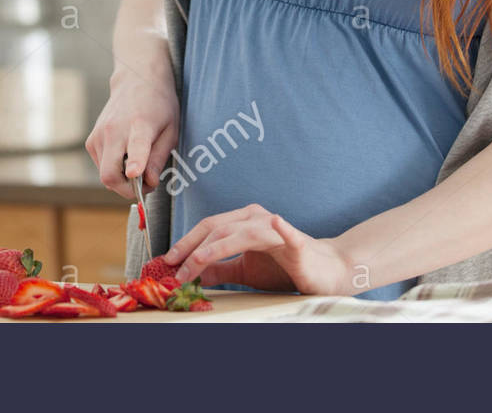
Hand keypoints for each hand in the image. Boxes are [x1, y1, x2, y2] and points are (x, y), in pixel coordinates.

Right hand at [85, 50, 177, 197]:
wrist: (136, 81)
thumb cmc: (158, 106)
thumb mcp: (171, 131)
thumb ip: (159, 158)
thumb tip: (149, 182)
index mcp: (140, 125)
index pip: (136, 147)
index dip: (135, 163)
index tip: (135, 175)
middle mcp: (114, 130)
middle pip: (110, 174)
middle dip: (127, 191)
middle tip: (145, 186)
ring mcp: (99, 135)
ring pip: (105, 175)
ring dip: (122, 181)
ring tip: (139, 167)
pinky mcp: (91, 140)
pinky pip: (101, 167)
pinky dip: (114, 170)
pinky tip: (126, 157)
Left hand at [163, 203, 356, 295]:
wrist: (324, 272)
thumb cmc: (285, 268)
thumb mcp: (245, 270)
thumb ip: (219, 269)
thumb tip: (190, 272)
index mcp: (243, 222)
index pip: (208, 228)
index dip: (185, 243)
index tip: (167, 262)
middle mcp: (256, 218)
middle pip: (217, 228)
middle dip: (192, 248)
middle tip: (174, 268)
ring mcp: (276, 228)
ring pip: (240, 233)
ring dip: (214, 249)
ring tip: (195, 263)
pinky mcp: (297, 242)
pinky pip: (288, 233)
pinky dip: (282, 228)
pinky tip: (277, 223)